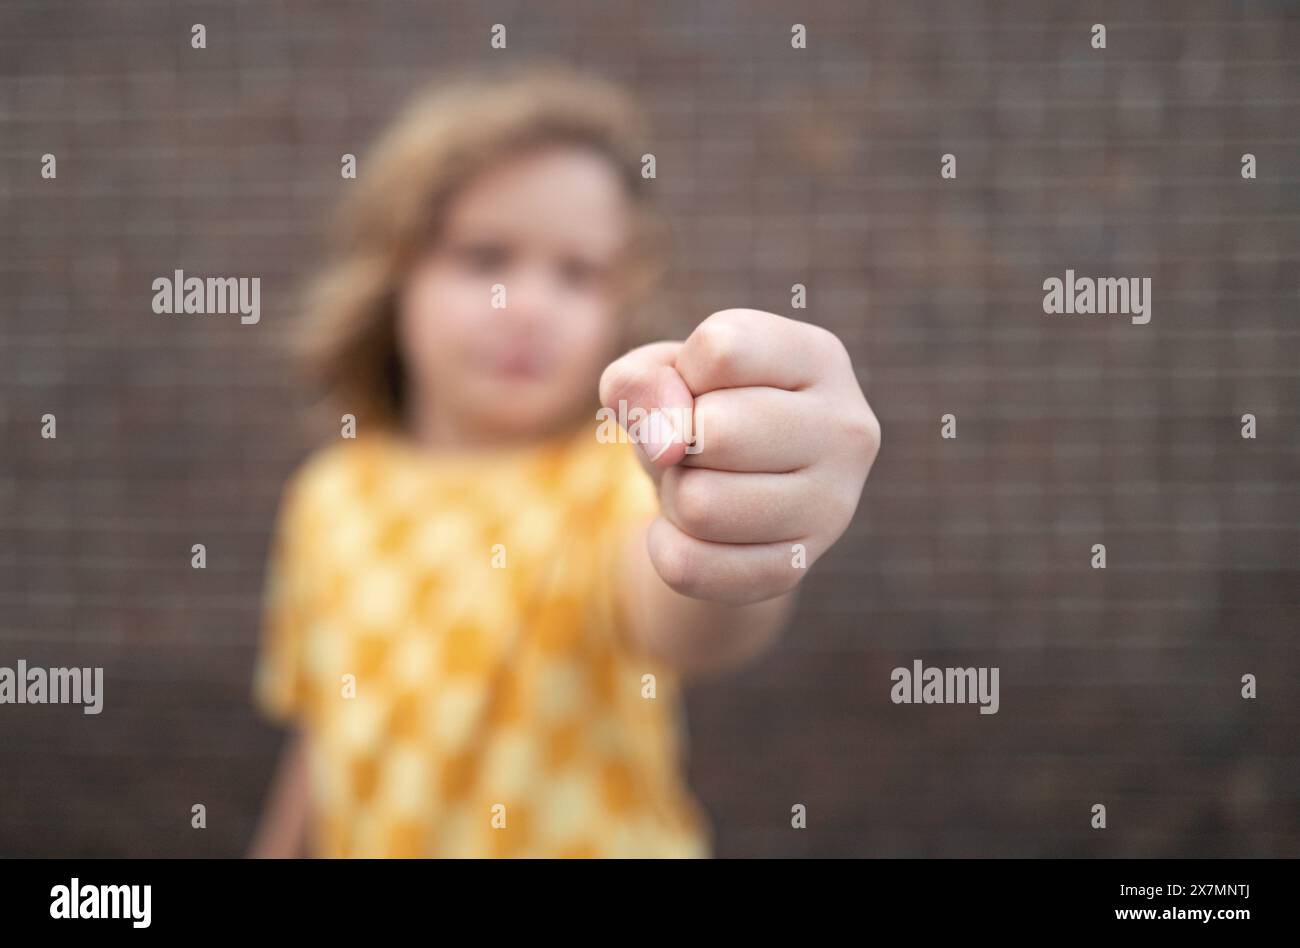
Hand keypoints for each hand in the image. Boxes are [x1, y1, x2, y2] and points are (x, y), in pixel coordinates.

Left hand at [599, 308, 880, 604]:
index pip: (722, 351)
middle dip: (677, 442)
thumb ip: (639, 380)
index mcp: (820, 358)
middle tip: (696, 447)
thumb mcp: (658, 374)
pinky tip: (691, 532)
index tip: (699, 388)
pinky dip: (667, 548)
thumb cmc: (696, 409)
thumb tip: (667, 442)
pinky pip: (690, 567)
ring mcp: (832, 506)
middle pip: (715, 433)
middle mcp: (845, 429)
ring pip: (701, 506)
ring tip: (700, 483)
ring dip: (674, 496)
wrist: (726, 487)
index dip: (681, 373)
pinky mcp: (797, 566)